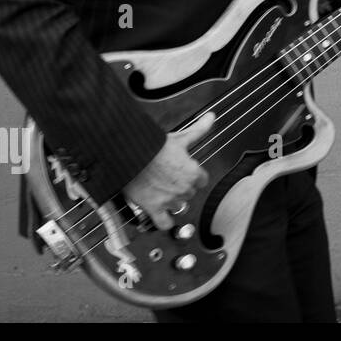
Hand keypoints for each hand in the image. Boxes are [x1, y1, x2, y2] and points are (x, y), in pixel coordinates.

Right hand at [122, 111, 214, 229]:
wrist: (129, 155)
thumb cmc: (153, 146)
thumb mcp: (180, 137)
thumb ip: (199, 130)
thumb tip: (211, 117)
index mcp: (193, 173)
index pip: (202, 180)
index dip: (193, 176)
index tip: (185, 173)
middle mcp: (184, 188)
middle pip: (190, 193)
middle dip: (182, 187)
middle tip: (170, 179)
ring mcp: (169, 200)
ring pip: (179, 206)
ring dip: (173, 201)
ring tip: (163, 192)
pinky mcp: (153, 208)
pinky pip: (164, 223)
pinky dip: (164, 221)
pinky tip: (161, 216)